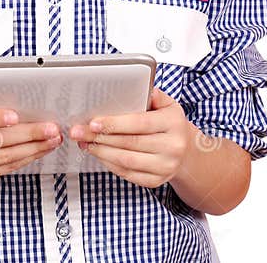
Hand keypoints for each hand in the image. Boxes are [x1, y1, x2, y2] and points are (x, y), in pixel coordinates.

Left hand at [68, 86, 190, 186]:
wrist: (187, 152)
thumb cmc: (171, 124)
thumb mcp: (168, 104)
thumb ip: (153, 94)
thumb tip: (135, 86)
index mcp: (173, 123)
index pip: (140, 123)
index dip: (115, 123)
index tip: (94, 122)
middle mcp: (172, 147)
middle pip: (129, 143)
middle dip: (99, 137)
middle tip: (79, 131)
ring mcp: (165, 167)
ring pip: (126, 161)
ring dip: (101, 151)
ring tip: (85, 142)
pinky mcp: (156, 181)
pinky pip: (128, 174)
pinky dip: (109, 164)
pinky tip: (98, 154)